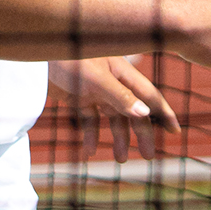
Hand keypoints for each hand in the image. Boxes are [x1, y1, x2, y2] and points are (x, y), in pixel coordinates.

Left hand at [49, 56, 179, 162]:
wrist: (35, 49)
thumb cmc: (68, 56)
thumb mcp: (95, 77)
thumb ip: (119, 96)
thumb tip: (145, 114)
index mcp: (122, 73)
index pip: (148, 95)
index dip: (163, 113)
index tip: (175, 132)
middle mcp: (111, 82)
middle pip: (133, 111)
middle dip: (142, 133)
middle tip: (148, 156)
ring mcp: (94, 89)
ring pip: (112, 118)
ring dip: (118, 138)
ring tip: (120, 159)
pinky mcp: (77, 96)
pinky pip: (89, 119)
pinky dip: (90, 135)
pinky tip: (89, 150)